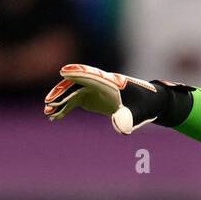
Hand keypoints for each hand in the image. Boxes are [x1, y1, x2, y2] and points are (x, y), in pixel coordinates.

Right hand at [44, 64, 192, 133]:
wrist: (151, 103)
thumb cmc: (147, 105)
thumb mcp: (140, 113)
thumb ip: (129, 118)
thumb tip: (119, 128)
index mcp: (111, 82)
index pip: (92, 75)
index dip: (78, 73)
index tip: (63, 71)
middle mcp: (99, 83)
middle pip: (76, 84)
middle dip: (62, 93)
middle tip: (50, 104)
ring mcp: (94, 90)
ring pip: (72, 93)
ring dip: (60, 102)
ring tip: (49, 114)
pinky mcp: (92, 98)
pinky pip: (74, 101)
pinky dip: (65, 108)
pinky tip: (55, 118)